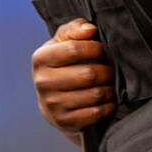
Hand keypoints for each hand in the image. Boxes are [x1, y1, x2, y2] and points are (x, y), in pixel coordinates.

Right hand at [31, 17, 116, 140]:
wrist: (51, 101)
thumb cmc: (62, 64)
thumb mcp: (62, 43)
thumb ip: (74, 29)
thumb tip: (90, 29)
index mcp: (40, 58)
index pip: (74, 49)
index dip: (95, 48)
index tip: (102, 49)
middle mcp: (42, 82)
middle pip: (88, 74)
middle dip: (107, 70)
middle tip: (111, 70)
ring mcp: (52, 104)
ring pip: (95, 94)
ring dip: (110, 88)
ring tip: (111, 84)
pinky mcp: (64, 121)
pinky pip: (96, 112)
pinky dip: (108, 105)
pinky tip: (108, 99)